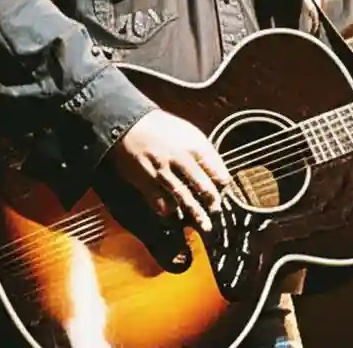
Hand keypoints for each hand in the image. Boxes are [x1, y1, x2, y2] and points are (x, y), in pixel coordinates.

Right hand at [106, 109, 232, 231]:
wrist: (129, 126)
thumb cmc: (161, 128)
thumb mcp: (188, 132)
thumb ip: (203, 152)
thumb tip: (216, 173)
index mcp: (194, 146)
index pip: (216, 170)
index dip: (222, 183)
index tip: (223, 189)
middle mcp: (180, 159)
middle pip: (203, 187)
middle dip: (213, 202)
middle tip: (217, 211)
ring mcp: (163, 172)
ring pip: (184, 198)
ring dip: (196, 214)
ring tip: (205, 226)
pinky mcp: (147, 183)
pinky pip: (162, 203)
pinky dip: (170, 211)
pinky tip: (176, 214)